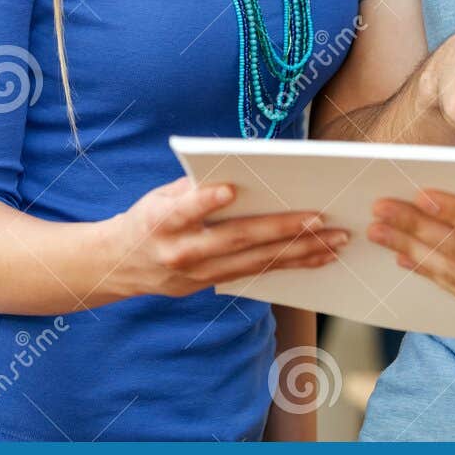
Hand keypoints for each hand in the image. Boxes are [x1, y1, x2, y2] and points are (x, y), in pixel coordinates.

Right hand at [104, 177, 349, 298]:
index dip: (205, 201)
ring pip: (256, 261)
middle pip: (236, 238)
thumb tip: (239, 171)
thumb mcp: (158, 196)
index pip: (184, 209)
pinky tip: (318, 257)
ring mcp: (198, 273)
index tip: (228, 189)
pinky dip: (290, 264)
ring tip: (335, 241)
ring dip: (299, 252)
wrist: (120, 265)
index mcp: (161, 221)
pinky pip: (257, 273)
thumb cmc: (147, 218)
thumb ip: (193, 187)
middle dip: (282, 229)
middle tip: (320, 219)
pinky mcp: (212, 284)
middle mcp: (181, 250)